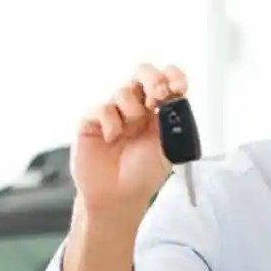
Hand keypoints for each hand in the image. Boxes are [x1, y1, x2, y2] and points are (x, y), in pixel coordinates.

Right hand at [73, 63, 187, 214]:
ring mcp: (114, 113)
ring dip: (131, 108)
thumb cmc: (143, 174)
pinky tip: (111, 138)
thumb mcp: (167, 147)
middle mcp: (136, 108)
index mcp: (158, 111)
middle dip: (153, 80)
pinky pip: (101, 108)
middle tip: (157, 96)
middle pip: (143, 73)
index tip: (179, 87)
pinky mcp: (92, 122)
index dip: (173, 77)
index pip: (167, 81)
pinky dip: (110, 120)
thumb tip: (175, 96)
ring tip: (129, 130)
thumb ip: (171, 121)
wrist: (118, 197)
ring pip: (123, 91)